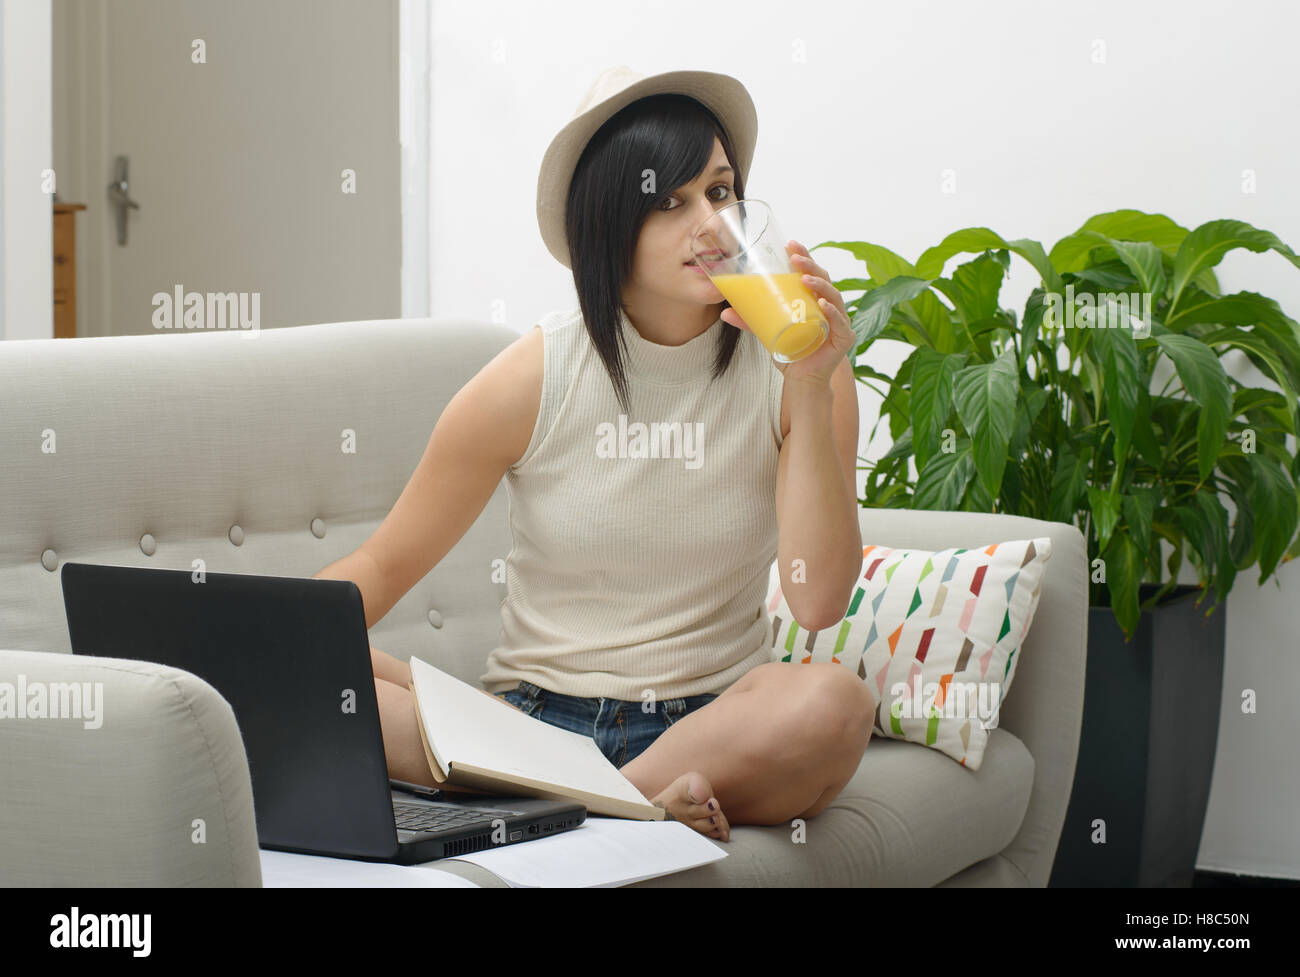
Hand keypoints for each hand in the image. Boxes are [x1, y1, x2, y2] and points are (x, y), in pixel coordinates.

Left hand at [718, 239, 854, 386]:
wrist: (801, 379)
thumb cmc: (790, 351)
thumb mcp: (767, 331)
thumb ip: (749, 321)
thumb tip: (724, 312)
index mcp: (815, 299)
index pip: (811, 272)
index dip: (804, 256)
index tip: (790, 244)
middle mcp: (830, 306)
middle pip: (824, 279)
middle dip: (810, 265)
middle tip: (794, 258)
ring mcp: (839, 321)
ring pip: (834, 296)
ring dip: (820, 285)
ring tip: (804, 279)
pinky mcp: (844, 338)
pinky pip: (840, 322)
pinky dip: (833, 312)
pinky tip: (823, 305)